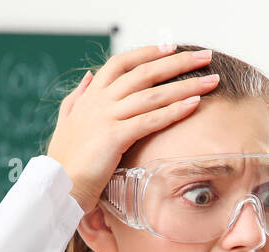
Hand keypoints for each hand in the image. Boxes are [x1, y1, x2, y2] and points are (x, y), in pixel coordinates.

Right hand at [46, 45, 221, 211]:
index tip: (171, 48)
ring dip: (186, 85)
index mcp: (91, 96)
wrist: (57, 186)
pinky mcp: (114, 137)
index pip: (122, 63)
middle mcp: (100, 101)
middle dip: (178, 62)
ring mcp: (107, 117)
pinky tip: (195, 104)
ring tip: (211, 80)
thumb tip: (89, 77)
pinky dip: (174, 110)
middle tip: (204, 56)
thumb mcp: (67, 122)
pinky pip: (150, 120)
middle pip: (144, 72)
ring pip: (152, 94)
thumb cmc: (65, 160)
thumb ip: (77, 98)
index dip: (148, 53)